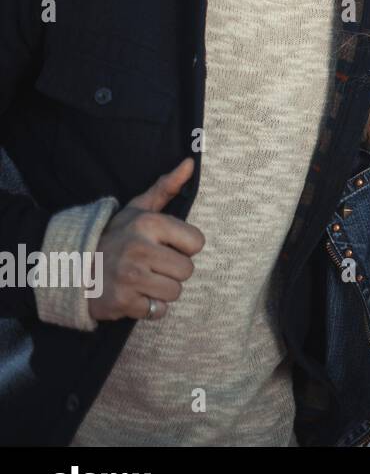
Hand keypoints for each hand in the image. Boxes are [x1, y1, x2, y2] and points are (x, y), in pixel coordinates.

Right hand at [88, 158, 204, 321]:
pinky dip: (147, 307)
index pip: (197, 242)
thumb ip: (166, 187)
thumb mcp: (137, 209)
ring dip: (161, 290)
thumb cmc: (113, 237)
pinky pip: (157, 311)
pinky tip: (132, 294)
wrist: (69, 268)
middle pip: (188, 270)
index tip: (164, 246)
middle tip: (150, 266)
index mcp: (148, 224)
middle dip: (172, 271)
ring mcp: (129, 277)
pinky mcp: (122, 303)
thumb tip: (190, 162)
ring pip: (175, 292)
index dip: (183, 247)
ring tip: (142, 280)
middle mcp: (139, 249)